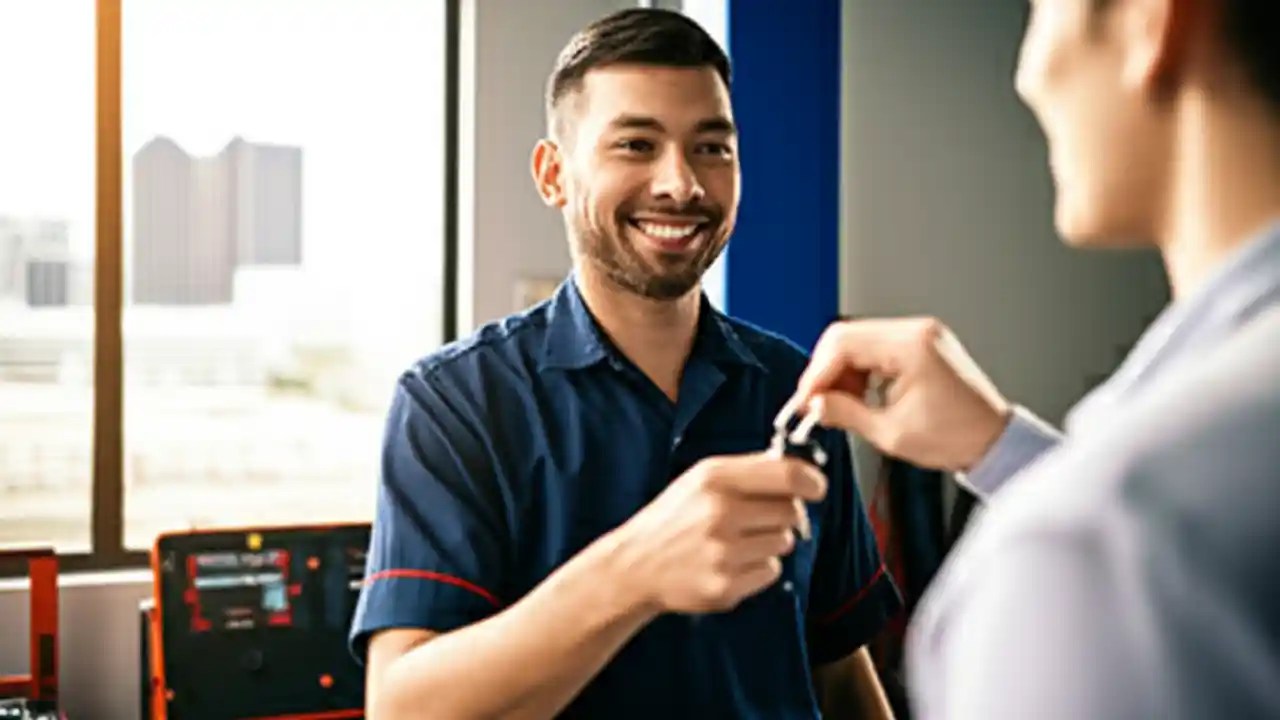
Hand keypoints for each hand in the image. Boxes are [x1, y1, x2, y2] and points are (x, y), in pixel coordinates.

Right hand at [609, 453, 826, 614]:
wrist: (636, 565)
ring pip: (783, 543)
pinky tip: (730, 564)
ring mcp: (723, 553)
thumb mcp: (702, 478)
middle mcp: (720, 513)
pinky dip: (758, 569)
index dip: (812, 482)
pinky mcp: (726, 587)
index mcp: (715, 478)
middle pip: (792, 512)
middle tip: (757, 519)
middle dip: (783, 515)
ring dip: (769, 543)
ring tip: (736, 542)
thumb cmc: (675, 517)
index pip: (788, 476)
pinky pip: (771, 572)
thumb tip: (802, 470)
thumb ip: (748, 471)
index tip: (816, 489)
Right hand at [787, 317, 1010, 471]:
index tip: (804, 400)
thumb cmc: (957, 438)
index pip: (842, 344)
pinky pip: (877, 346)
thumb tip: (814, 405)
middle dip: (826, 371)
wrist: (995, 441)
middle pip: (846, 336)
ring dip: (842, 371)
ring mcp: (920, 334)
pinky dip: (861, 369)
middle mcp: (916, 331)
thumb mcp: (891, 433)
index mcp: (911, 346)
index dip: (816, 374)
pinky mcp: (922, 344)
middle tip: (816, 403)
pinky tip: (860, 395)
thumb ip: (846, 414)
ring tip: (840, 404)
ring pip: (858, 340)